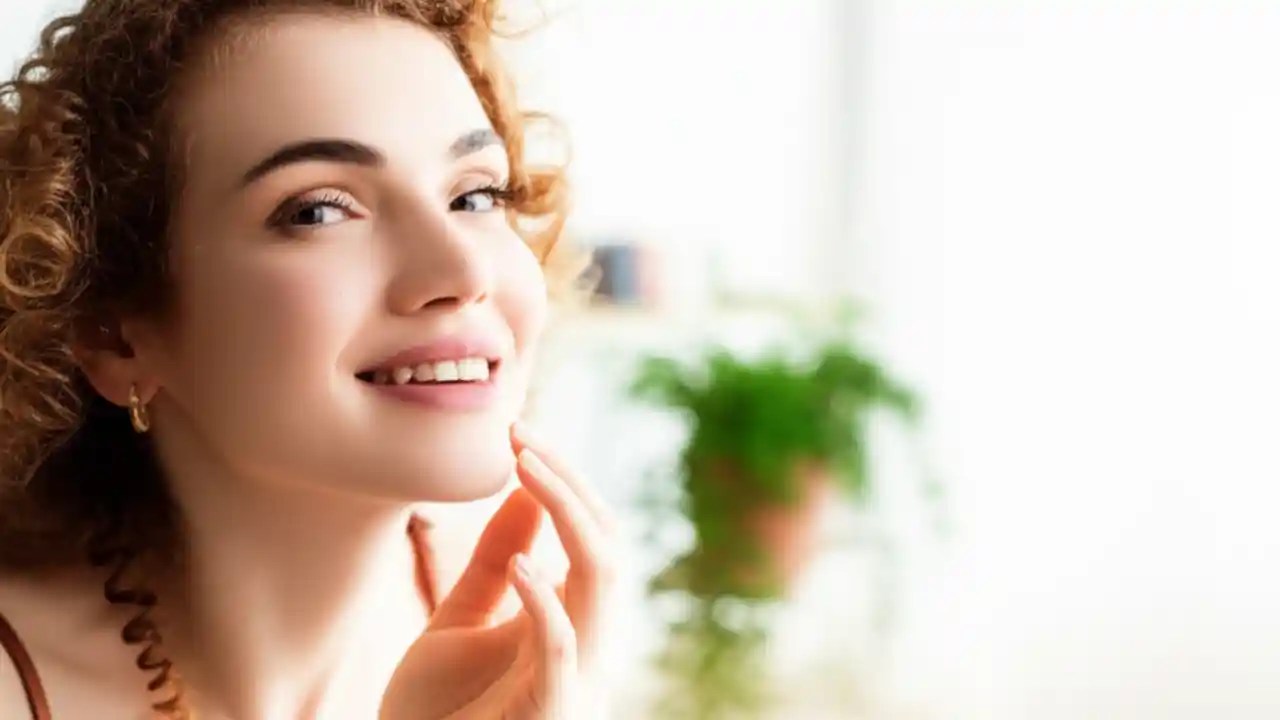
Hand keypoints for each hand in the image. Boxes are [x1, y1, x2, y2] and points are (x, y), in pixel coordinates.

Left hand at [380, 423, 616, 719]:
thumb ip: (492, 564)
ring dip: (569, 516)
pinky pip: (564, 649)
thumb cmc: (433, 717)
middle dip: (571, 483)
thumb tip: (521, 493)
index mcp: (567, 622)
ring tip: (528, 468)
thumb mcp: (458, 623)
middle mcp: (583, 645)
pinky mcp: (550, 711)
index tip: (521, 434)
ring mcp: (573, 678)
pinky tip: (521, 565)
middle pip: (606, 546)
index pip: (592, 537)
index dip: (566, 481)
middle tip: (524, 434)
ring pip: (601, 583)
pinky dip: (548, 601)